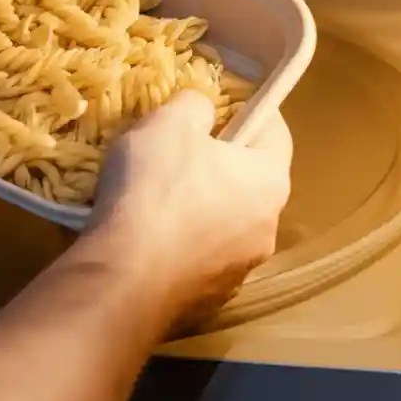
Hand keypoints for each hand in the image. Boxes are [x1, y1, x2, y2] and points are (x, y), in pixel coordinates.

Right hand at [86, 90, 291, 331]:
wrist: (125, 281)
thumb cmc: (155, 189)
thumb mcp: (170, 124)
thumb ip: (195, 105)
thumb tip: (203, 112)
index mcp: (270, 181)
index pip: (276, 132)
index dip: (251, 109)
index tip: (223, 100)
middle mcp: (268, 228)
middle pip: (249, 182)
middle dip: (220, 163)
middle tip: (180, 149)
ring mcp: (240, 269)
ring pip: (225, 225)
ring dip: (201, 208)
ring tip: (156, 198)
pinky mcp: (210, 299)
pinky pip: (199, 260)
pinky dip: (181, 245)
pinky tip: (147, 239)